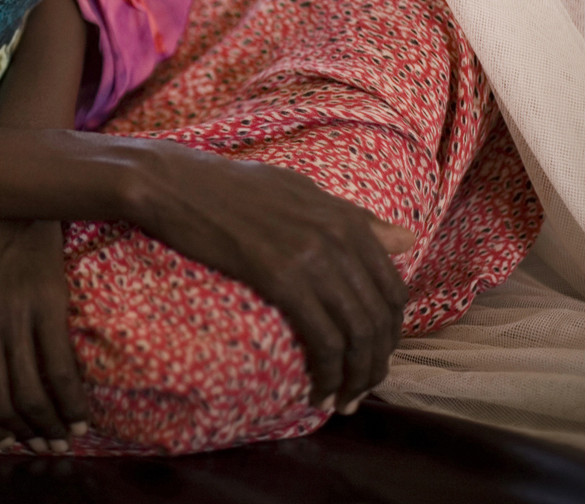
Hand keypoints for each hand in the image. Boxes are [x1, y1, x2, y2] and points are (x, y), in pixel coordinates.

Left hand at [0, 219, 88, 449]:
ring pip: (31, 393)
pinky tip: (79, 416)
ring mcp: (13, 315)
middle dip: (20, 435)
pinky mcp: (48, 303)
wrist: (5, 205)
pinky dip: (72, 402)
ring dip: (48, 426)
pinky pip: (61, 367)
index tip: (1, 442)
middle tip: (37, 447)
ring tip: (60, 438)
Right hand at [128, 140, 414, 413]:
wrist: (176, 183)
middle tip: (359, 390)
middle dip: (375, 363)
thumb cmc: (231, 188)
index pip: (393, 290)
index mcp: (347, 219)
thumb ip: (355, 220)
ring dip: (355, 377)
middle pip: (378, 318)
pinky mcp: (281, 278)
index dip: (390, 334)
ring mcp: (312, 258)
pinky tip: (317, 392)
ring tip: (341, 401)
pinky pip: (323, 340)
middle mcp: (339, 238)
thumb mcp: (301, 194)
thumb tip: (408, 241)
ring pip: (356, 335)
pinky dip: (327, 374)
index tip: (373, 357)